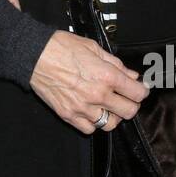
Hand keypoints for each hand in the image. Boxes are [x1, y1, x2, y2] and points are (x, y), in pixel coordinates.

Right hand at [30, 30, 146, 133]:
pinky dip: (93, 123)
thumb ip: (115, 64)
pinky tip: (91, 111)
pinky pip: (90, 129)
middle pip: (129, 112)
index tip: (139, 89)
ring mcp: (82, 108)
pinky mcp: (69, 115)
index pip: (137, 93)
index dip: (142, 91)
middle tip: (125, 97)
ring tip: (107, 105)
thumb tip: (131, 75)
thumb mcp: (93, 48)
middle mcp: (97, 95)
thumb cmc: (61, 47)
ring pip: (111, 124)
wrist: (34, 55)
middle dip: (131, 104)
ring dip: (112, 115)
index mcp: (106, 75)